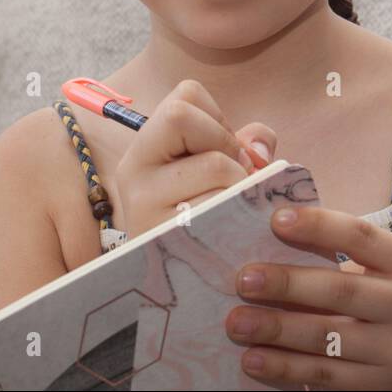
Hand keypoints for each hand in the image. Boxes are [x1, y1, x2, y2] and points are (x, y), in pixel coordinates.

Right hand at [114, 79, 277, 237]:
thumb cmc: (211, 220)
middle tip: (228, 178)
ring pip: (214, 164)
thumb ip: (244, 142)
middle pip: (181, 116)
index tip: (220, 150)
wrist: (189, 295)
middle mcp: (133, 173)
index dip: (217, 118)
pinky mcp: (165, 241)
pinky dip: (240, 215)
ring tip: (231, 208)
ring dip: (239, 185)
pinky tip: (232, 230)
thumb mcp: (220, 170)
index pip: (184, 96)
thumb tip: (258, 150)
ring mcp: (143, 208)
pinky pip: (223, 208)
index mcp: (145, 150)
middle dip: (223, 144)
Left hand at [225, 205, 391, 389]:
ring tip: (236, 322)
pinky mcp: (380, 388)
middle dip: (287, 284)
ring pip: (328, 340)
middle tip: (243, 279)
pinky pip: (325, 378)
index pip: (363, 238)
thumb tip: (282, 234)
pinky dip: (286, 370)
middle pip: (341, 291)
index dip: (320, 225)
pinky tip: (255, 360)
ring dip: (276, 330)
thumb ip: (354, 256)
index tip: (278, 219)